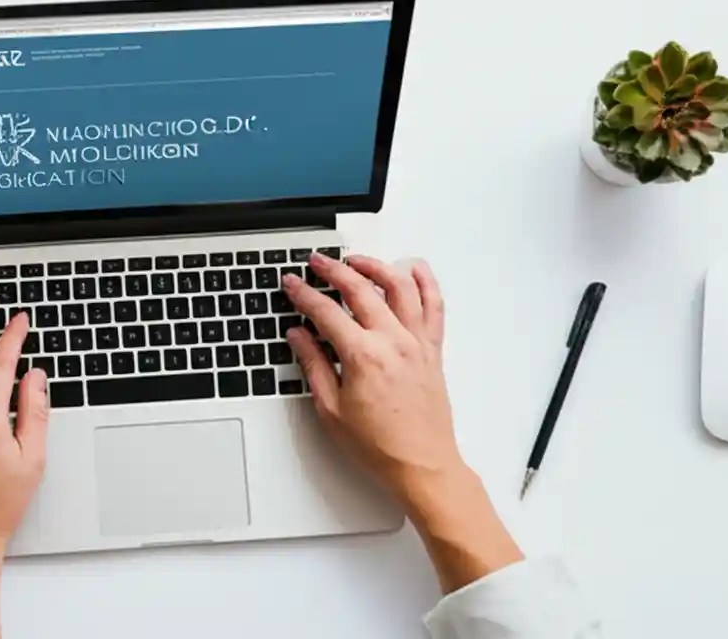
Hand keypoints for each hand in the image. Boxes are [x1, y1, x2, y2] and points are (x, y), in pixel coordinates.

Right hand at [283, 253, 460, 500]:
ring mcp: (417, 343)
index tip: (292, 284)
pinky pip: (434, 305)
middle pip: (360, 289)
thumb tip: (299, 336)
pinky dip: (425, 282)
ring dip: (376, 266)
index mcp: (364, 357)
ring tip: (356, 261)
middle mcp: (393, 342)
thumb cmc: (380, 447)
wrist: (423, 466)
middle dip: (333, 270)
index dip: (304, 294)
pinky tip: (412, 270)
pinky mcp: (433, 349)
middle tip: (317, 262)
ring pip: (400, 286)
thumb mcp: (331, 410)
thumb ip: (314, 365)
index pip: (326, 312)